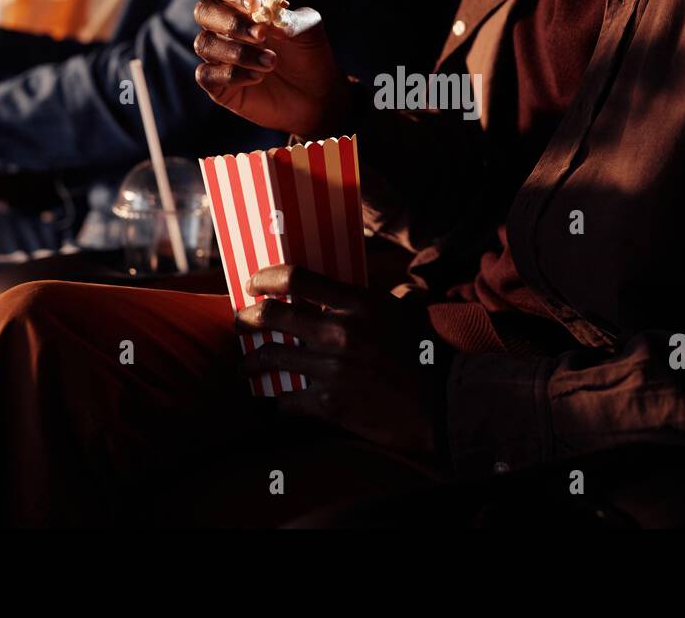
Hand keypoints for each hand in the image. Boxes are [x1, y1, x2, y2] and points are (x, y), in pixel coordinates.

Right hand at [193, 0, 350, 138]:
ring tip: (270, 62)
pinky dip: (231, 74)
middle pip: (204, 10)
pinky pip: (205, 74)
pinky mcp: (219, 86)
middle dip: (232, 22)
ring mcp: (220, 57)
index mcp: (245, 9)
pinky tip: (257, 78)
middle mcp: (226, 30)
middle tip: (261, 36)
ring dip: (238, 52)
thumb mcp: (308, 29)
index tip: (254, 5)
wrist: (317, 95)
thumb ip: (286, 18)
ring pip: (204, 43)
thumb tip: (262, 15)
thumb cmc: (310, 55)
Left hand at [236, 264, 444, 457]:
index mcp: (358, 304)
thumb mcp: (407, 313)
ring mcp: (332, 369)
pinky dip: (277, 401)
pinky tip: (276, 402)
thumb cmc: (428, 355)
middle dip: (247, 319)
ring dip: (251, 361)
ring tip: (247, 365)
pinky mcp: (330, 404)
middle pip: (271, 315)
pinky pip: (286, 400)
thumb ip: (388, 297)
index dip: (266, 278)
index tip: (253, 283)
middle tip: (241, 322)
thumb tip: (392, 288)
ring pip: (270, 357)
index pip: (296, 279)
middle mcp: (339, 332)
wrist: (443, 405)